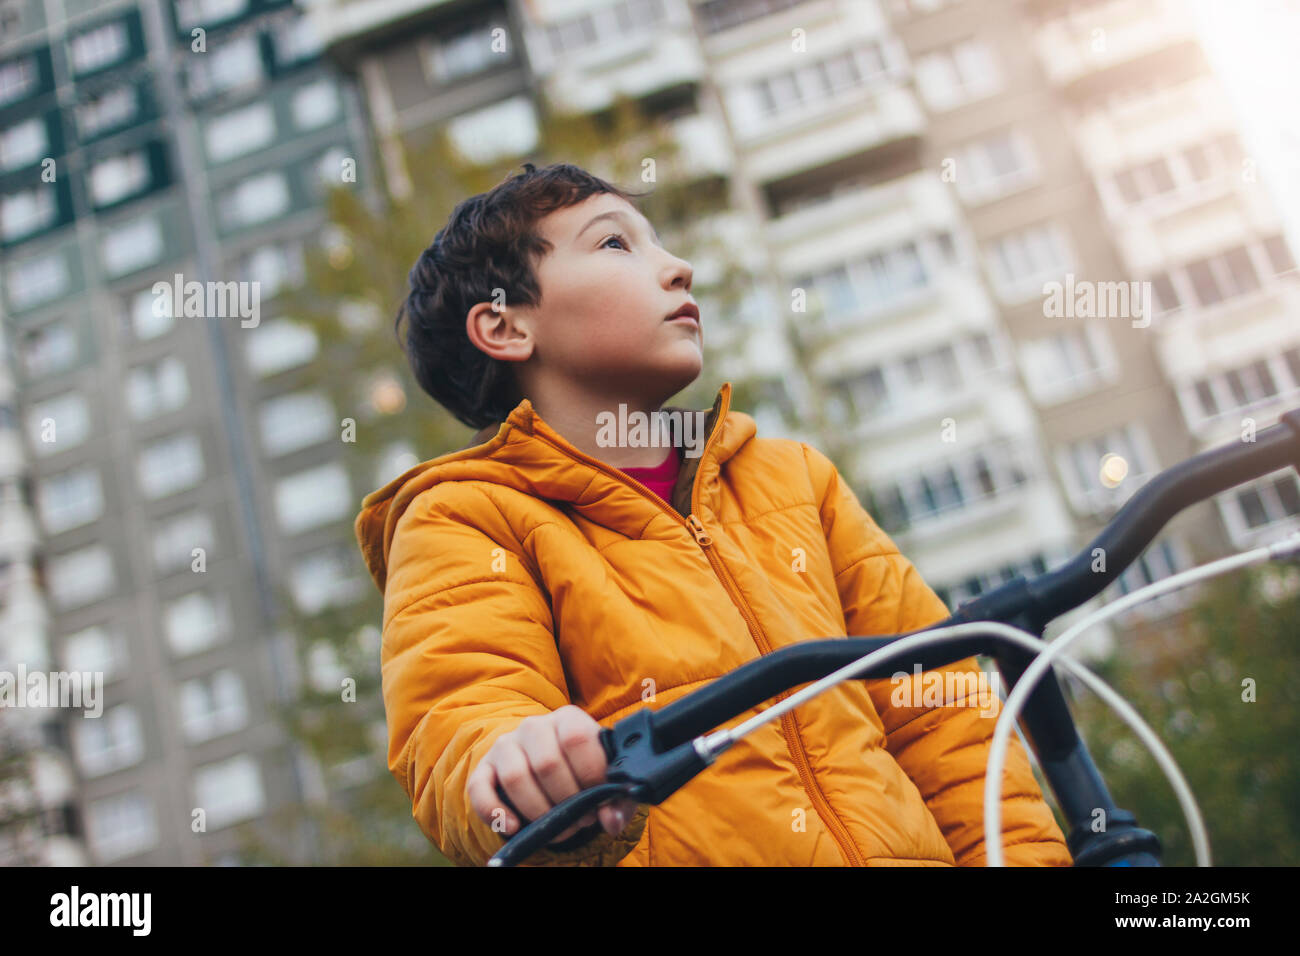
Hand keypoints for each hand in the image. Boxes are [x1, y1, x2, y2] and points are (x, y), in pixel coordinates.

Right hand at [468, 705, 639, 844]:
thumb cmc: (583, 772)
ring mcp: (506, 745)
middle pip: (547, 763)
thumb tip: (611, 821)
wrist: (550, 767)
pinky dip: (495, 811)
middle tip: (582, 821)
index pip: (577, 738)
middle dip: (567, 801)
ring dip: (539, 812)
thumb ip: (616, 799)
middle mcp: (534, 726)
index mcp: (568, 719)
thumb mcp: (606, 781)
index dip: (590, 775)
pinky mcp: (483, 768)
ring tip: (559, 829)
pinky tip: (514, 827)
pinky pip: (479, 788)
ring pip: (516, 777)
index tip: (600, 801)